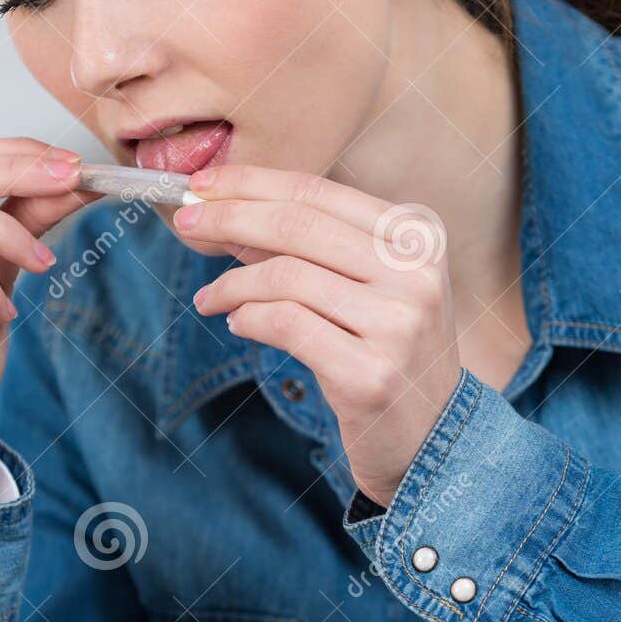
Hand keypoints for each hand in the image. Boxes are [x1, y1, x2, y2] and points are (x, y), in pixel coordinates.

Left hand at [178, 163, 461, 509]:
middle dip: (229, 218)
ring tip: (210, 299)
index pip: (318, 192)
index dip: (251, 183)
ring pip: (286, 276)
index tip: (202, 187)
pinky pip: (285, 325)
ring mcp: (398, 324)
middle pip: (298, 226)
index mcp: (418, 237)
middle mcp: (416, 274)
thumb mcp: (363, 286)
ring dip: (232, 285)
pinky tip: (237, 324)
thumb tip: (225, 210)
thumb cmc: (389, 352)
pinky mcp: (371, 374)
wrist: (434, 437)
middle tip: (186, 224)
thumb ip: (303, 248)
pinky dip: (247, 319)